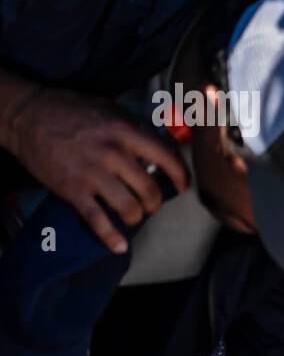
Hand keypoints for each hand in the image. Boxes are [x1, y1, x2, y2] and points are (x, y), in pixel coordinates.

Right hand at [5, 87, 187, 252]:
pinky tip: (119, 245)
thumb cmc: (70, 110)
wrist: (28, 116)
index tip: (183, 185)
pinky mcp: (73, 190)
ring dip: (136, 217)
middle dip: (156, 203)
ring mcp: (93, 174)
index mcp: (125, 132)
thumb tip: (159, 148)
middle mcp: (113, 154)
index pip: (166, 158)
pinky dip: (111, 237)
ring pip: (129, 208)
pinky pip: (97, 220)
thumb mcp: (110, 110)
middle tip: (152, 204)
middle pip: (150, 190)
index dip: (180, 176)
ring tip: (134, 215)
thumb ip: (135, 129)